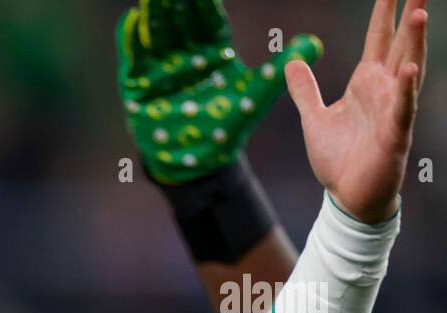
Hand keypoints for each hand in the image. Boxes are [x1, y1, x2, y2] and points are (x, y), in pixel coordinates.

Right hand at [117, 0, 321, 183]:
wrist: (194, 162)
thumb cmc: (223, 128)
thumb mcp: (255, 95)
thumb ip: (280, 68)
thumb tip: (315, 42)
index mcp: (212, 53)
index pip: (207, 20)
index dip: (205, 2)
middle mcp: (185, 56)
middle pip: (179, 20)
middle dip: (176, 2)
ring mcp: (160, 69)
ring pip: (156, 32)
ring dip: (154, 13)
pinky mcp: (139, 85)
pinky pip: (133, 57)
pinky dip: (131, 39)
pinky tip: (133, 20)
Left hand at [286, 0, 427, 223]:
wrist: (347, 196)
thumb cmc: (338, 158)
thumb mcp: (314, 118)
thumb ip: (305, 90)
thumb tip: (291, 62)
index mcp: (367, 83)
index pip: (379, 39)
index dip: (384, 12)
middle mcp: (385, 90)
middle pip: (401, 45)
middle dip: (411, 15)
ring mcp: (393, 111)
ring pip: (408, 70)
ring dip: (415, 43)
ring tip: (420, 13)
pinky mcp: (395, 135)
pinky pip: (403, 109)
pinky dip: (406, 89)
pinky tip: (408, 68)